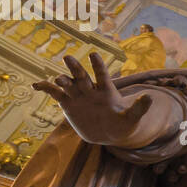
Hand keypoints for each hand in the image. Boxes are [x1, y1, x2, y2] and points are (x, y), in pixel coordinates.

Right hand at [34, 53, 150, 145]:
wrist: (108, 133)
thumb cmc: (122, 124)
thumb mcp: (132, 118)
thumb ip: (139, 108)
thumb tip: (150, 97)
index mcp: (106, 90)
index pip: (102, 74)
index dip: (98, 65)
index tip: (93, 54)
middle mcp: (90, 90)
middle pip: (81, 76)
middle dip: (75, 67)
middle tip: (67, 57)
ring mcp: (78, 96)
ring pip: (67, 84)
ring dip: (61, 80)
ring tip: (57, 80)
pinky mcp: (67, 104)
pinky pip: (55, 94)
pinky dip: (46, 89)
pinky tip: (36, 86)